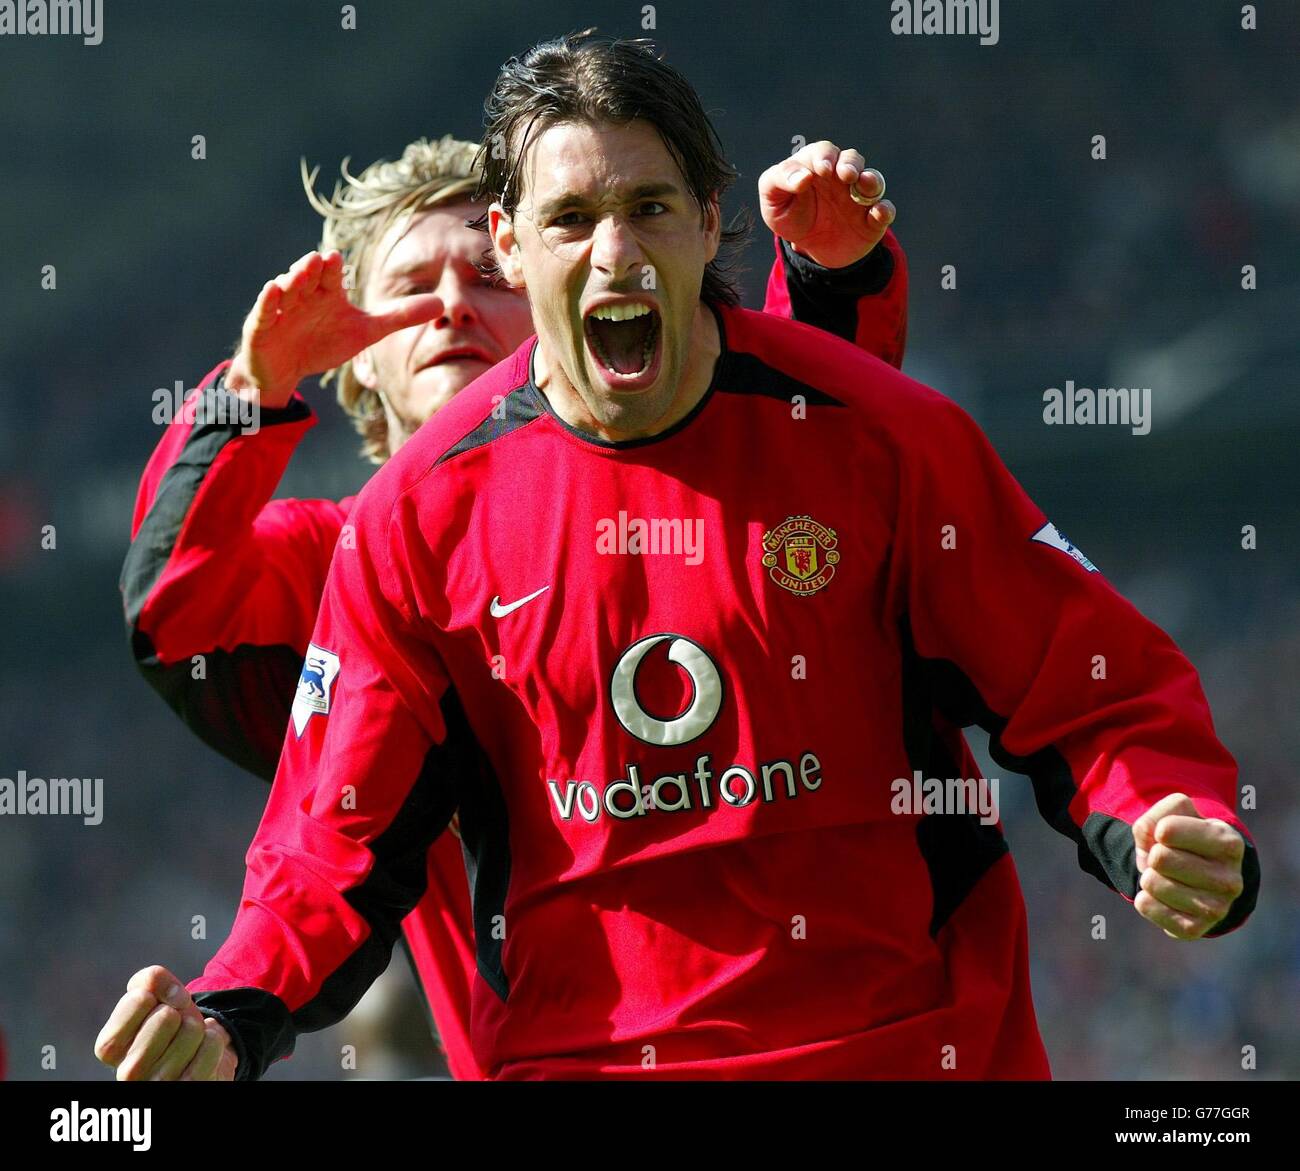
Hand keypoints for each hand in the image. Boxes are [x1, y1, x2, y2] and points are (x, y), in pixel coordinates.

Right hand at [94, 965, 236, 1080]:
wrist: (196, 1059)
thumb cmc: (168, 1025)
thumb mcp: (154, 996)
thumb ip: (150, 980)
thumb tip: (172, 992)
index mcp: (109, 1048)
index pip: (139, 999)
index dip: (158, 991)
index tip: (160, 1004)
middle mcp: (127, 1073)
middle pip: (166, 1016)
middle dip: (180, 1011)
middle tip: (177, 1026)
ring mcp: (157, 1086)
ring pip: (191, 1030)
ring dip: (197, 1027)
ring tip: (189, 1041)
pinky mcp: (187, 1089)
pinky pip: (211, 1045)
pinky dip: (214, 1039)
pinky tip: (202, 1052)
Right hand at [225, 250, 444, 408]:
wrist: (288, 369)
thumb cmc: (324, 342)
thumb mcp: (366, 331)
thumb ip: (399, 317)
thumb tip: (442, 304)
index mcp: (327, 293)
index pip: (330, 276)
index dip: (331, 268)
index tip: (335, 258)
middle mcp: (303, 294)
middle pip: (307, 277)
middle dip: (311, 269)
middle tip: (319, 259)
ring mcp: (280, 309)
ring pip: (285, 290)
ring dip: (290, 281)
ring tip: (296, 273)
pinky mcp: (261, 327)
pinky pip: (263, 312)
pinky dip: (267, 303)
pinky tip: (272, 290)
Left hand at [759, 140, 895, 269]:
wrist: (807, 249)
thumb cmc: (789, 215)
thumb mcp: (773, 200)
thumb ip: (779, 181)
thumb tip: (802, 177)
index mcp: (818, 166)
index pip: (824, 152)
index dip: (825, 157)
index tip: (821, 170)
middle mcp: (842, 177)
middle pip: (852, 160)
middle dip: (850, 164)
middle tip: (845, 174)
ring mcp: (859, 197)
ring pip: (873, 181)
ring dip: (871, 181)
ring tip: (864, 185)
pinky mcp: (871, 220)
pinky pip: (884, 211)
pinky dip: (884, 210)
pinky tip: (878, 213)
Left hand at [1132, 793, 1246, 938]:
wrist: (1199, 878)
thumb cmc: (1185, 839)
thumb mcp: (1175, 814)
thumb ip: (1158, 813)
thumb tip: (1151, 834)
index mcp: (1229, 843)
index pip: (1166, 830)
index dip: (1159, 830)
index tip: (1171, 836)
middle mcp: (1230, 880)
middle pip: (1158, 857)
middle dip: (1153, 855)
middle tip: (1167, 860)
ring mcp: (1216, 909)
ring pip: (1150, 882)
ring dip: (1148, 876)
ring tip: (1167, 877)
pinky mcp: (1194, 929)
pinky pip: (1146, 906)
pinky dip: (1144, 898)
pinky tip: (1161, 897)